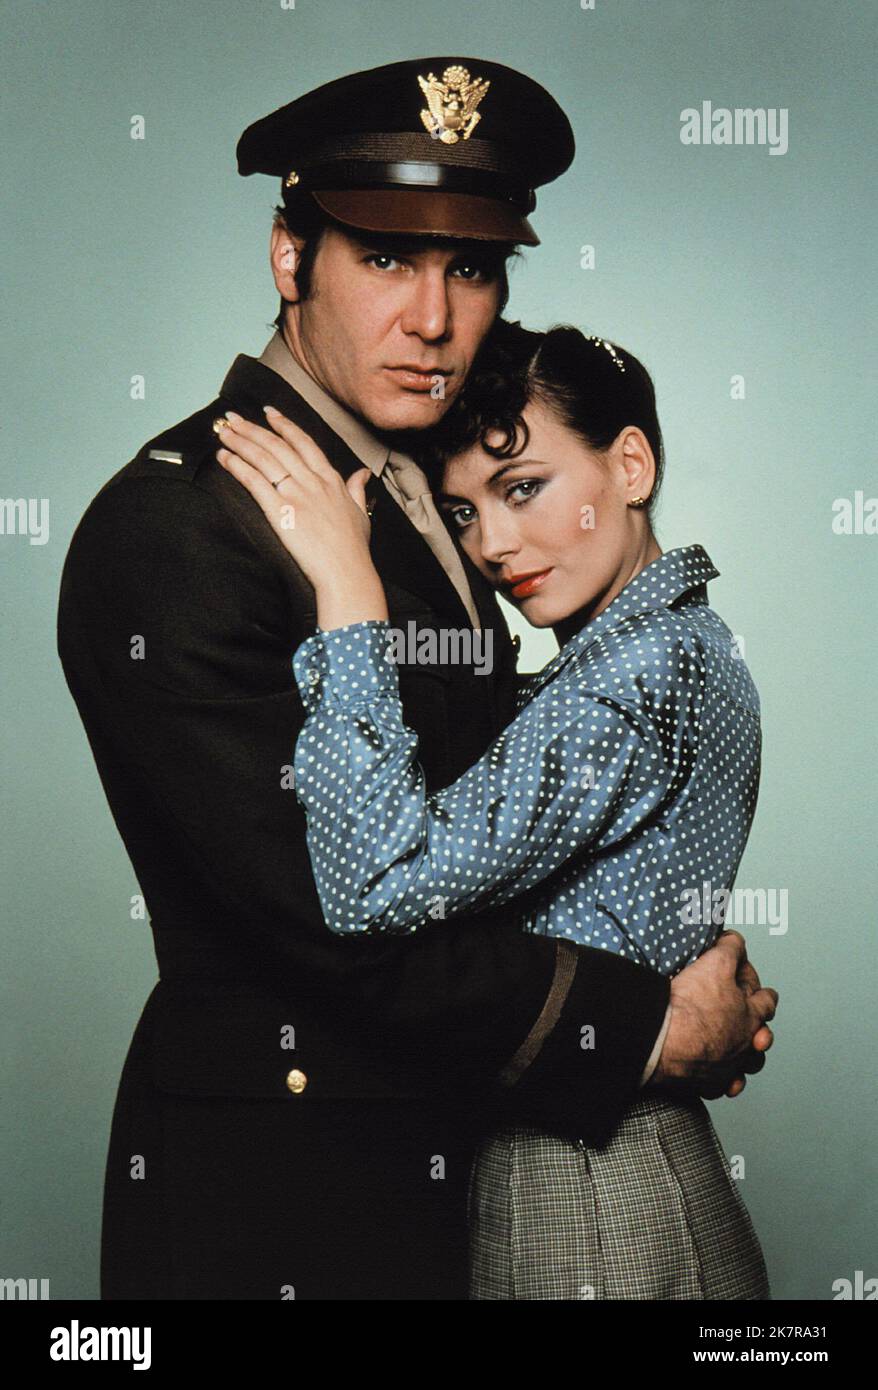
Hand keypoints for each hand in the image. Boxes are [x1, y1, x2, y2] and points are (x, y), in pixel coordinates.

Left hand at [215, 406, 387, 626]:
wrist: (346, 571)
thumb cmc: (353, 548)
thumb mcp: (361, 513)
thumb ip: (357, 489)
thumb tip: (362, 474)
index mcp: (330, 479)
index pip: (303, 443)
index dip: (284, 425)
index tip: (268, 412)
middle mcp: (311, 480)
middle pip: (277, 445)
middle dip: (252, 428)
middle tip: (233, 417)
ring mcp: (295, 494)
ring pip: (263, 457)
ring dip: (240, 441)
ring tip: (223, 431)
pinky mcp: (280, 511)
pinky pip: (254, 481)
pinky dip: (237, 466)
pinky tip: (224, 457)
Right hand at [650, 932, 777, 1099]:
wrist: (664, 1041)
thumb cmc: (689, 1005)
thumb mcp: (715, 963)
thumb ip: (730, 949)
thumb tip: (736, 941)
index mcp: (750, 1015)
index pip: (767, 1000)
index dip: (761, 990)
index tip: (752, 986)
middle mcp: (746, 1044)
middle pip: (763, 1036)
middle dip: (759, 1027)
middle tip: (752, 1021)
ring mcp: (730, 1066)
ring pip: (749, 1064)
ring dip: (746, 1056)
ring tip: (740, 1050)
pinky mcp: (710, 1083)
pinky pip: (725, 1085)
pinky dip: (726, 1080)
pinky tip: (722, 1076)